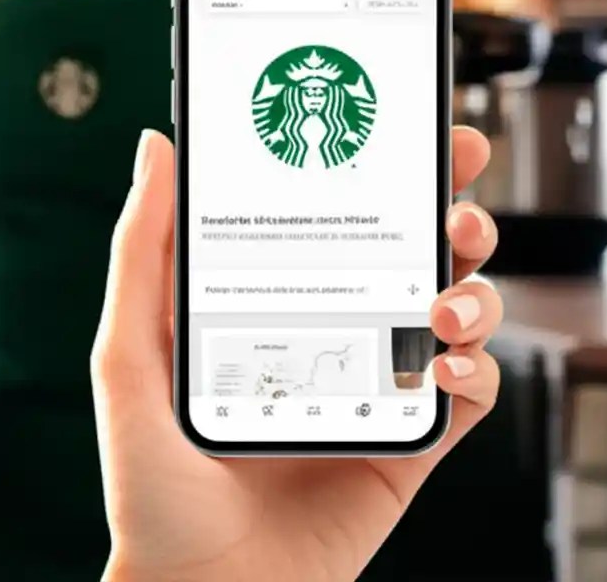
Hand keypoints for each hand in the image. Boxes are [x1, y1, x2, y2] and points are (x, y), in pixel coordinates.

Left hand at [92, 127, 500, 581]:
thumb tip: (157, 146)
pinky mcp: (406, 448)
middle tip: (456, 175)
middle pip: (407, 253)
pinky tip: (447, 366)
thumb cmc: (150, 481)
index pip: (329, 221)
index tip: (401, 125)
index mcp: (267, 305)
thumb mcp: (130, 355)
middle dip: (447, 205)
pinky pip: (466, 397)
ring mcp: (370, 390)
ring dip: (473, 284)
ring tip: (446, 294)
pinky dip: (476, 372)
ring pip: (454, 313)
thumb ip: (142, 253)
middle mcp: (326, 337)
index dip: (372, 169)